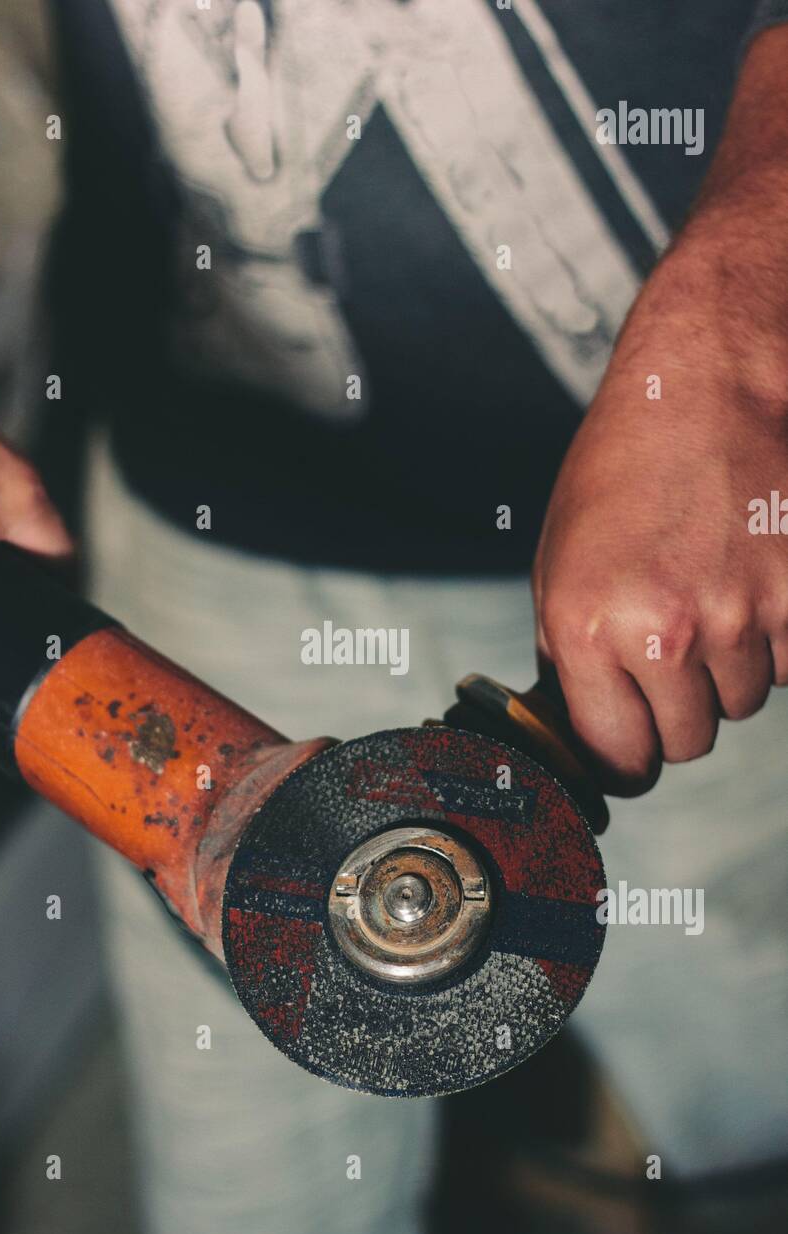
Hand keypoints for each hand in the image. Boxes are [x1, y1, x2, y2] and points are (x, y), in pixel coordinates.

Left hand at [532, 234, 787, 794]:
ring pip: (744, 704)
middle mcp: (666, 631)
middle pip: (688, 742)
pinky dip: (777, 638)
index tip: (632, 744)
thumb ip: (571, 657)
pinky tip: (752, 581)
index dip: (625, 755)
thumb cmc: (625, 467)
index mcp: (589, 627)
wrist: (704, 386)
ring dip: (729, 669)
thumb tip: (588, 729)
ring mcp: (743, 615)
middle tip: (672, 652)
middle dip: (678, 710)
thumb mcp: (559, 565)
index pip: (617, 755)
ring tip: (711, 593)